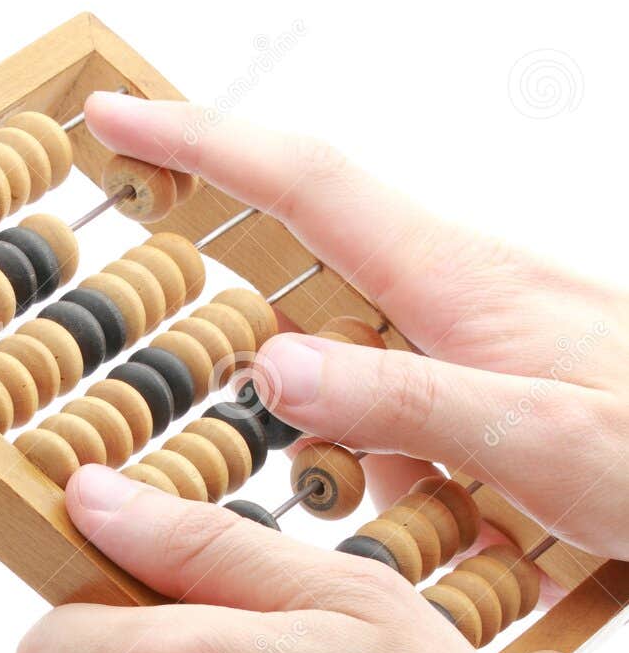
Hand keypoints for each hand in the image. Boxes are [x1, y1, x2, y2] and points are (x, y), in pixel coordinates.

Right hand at [84, 93, 628, 558]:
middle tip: (181, 328)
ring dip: (346, 440)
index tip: (112, 115)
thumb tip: (270, 365)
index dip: (200, 145)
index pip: (305, 184)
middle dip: (242, 284)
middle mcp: (457, 296)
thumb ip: (405, 401)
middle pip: (311, 262)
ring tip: (424, 516)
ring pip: (355, 369)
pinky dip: (404, 477)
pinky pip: (409, 423)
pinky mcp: (492, 394)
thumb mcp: (539, 439)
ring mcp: (474, 345)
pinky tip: (463, 536)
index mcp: (456, 281)